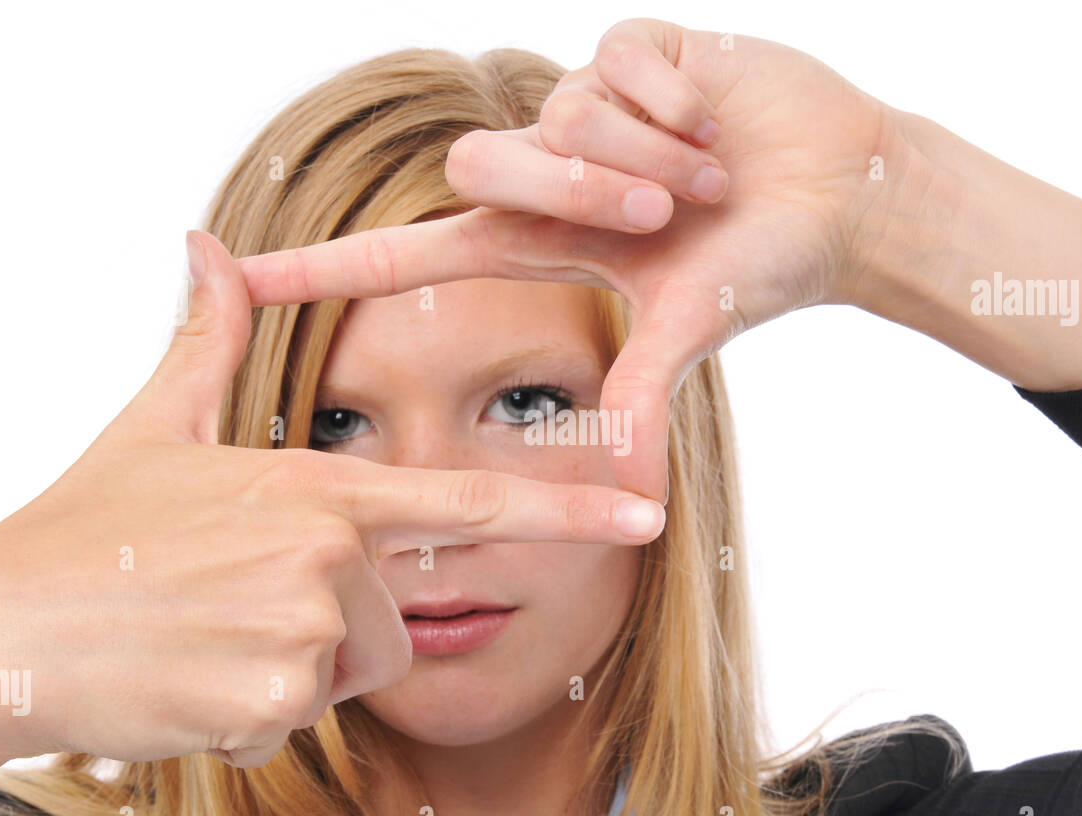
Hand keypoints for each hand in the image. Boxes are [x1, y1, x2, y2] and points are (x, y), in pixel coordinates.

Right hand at [0, 230, 665, 773]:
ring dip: (282, 674)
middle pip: (388, 620)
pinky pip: (291, 721)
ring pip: (342, 675)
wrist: (5, 630)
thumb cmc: (85, 530)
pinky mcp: (271, 699)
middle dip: (327, 631)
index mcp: (319, 488)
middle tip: (233, 609)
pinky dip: (244, 716)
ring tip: (207, 641)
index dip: (567, 511)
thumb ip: (210, 341)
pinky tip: (188, 682)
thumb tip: (202, 244)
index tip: (648, 517)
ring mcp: (304, 628)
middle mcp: (328, 553)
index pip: (470, 504)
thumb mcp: (154, 426)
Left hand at [237, 18, 905, 501]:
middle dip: (580, 189)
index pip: (411, 253)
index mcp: (545, 240)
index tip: (235, 271)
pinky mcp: (633, 47)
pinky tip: (717, 120)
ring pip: (560, 114)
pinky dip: (676, 103)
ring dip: (647, 155)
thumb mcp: (688, 330)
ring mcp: (587, 104)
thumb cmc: (766, 267)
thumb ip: (639, 399)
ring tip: (711, 173)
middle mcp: (551, 170)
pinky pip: (618, 63)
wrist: (847, 199)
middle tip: (663, 213)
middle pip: (487, 165)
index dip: (327, 267)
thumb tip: (632, 503)